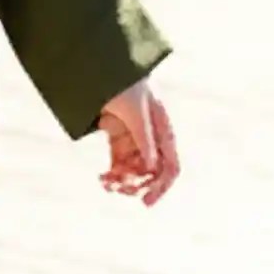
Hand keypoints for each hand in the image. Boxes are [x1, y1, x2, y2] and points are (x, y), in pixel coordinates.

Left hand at [97, 79, 179, 206]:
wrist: (105, 71)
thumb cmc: (125, 86)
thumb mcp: (134, 112)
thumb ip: (143, 137)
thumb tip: (151, 166)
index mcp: (163, 132)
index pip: (171, 166)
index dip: (162, 187)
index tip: (146, 202)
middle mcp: (152, 140)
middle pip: (151, 175)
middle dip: (136, 185)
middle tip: (118, 191)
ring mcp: (135, 142)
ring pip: (133, 173)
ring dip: (121, 182)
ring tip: (104, 183)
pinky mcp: (120, 142)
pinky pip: (119, 165)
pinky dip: (112, 175)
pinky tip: (102, 178)